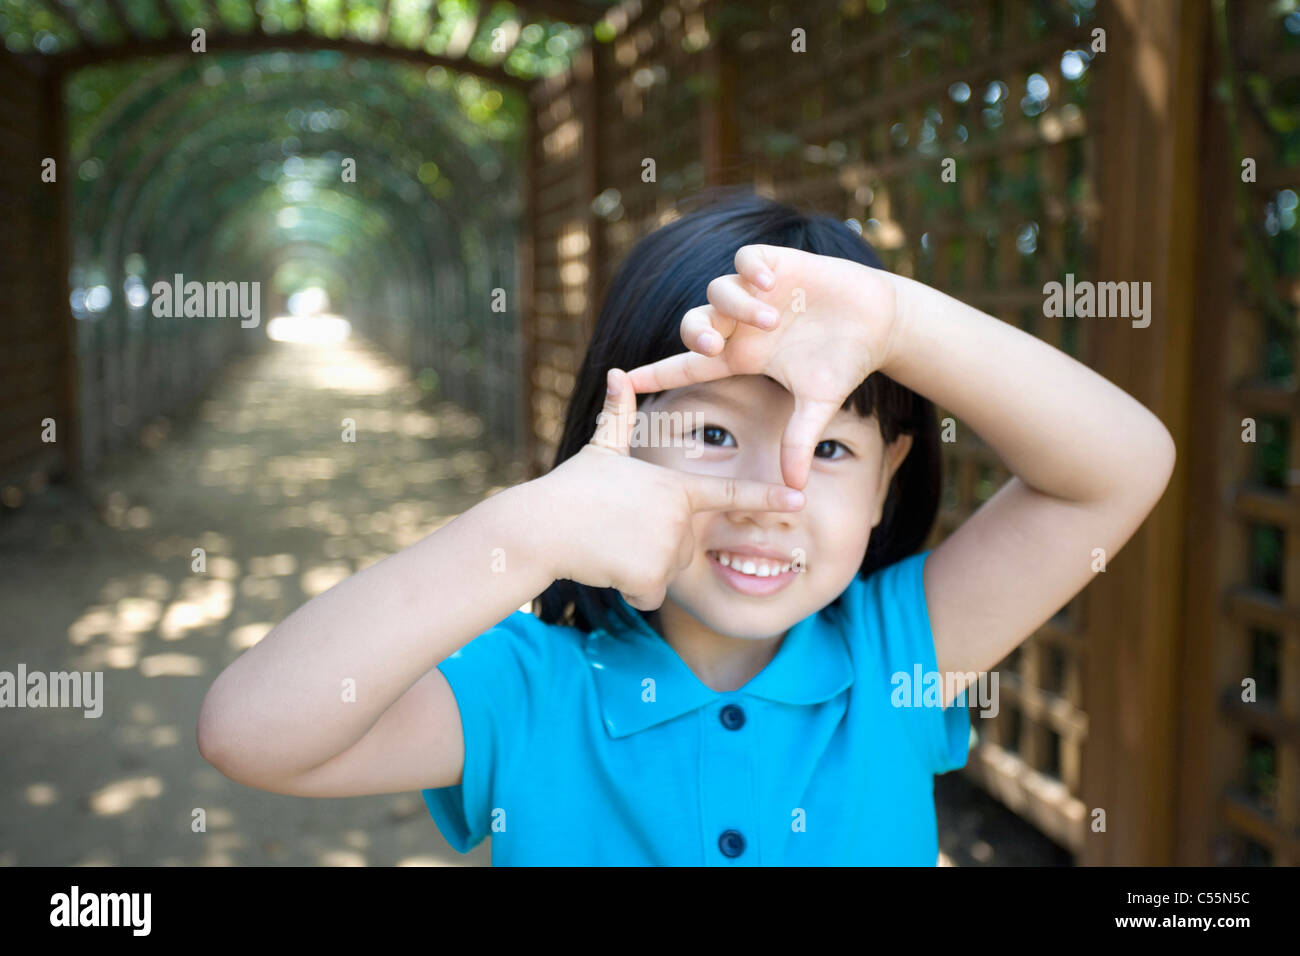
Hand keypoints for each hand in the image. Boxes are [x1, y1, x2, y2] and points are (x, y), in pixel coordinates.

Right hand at [543, 367, 804, 610]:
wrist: (542, 526)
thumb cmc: (571, 488)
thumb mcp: (600, 450)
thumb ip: (618, 416)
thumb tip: (615, 372)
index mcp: (674, 487)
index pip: (728, 494)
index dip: (767, 496)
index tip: (798, 497)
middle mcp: (678, 516)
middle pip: (683, 548)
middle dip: (654, 550)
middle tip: (617, 531)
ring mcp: (668, 547)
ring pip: (667, 574)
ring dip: (639, 570)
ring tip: (609, 546)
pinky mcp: (652, 576)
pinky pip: (650, 595)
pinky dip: (630, 589)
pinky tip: (607, 567)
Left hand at [624, 244, 900, 490]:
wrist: (877, 322)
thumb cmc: (842, 362)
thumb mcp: (817, 403)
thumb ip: (798, 439)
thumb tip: (795, 485)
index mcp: (741, 356)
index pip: (687, 364)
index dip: (656, 371)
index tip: (623, 379)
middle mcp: (739, 324)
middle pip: (694, 324)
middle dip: (697, 334)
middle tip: (716, 345)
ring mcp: (756, 292)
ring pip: (717, 290)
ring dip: (737, 306)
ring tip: (771, 319)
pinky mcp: (776, 264)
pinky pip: (746, 259)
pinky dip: (750, 268)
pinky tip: (769, 282)